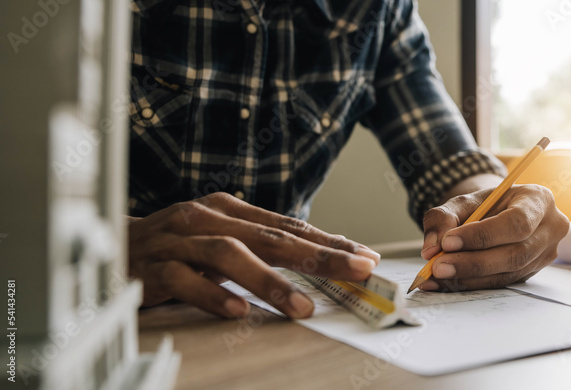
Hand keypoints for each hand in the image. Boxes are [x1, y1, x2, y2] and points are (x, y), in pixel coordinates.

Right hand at [128, 192, 380, 318]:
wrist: (107, 248)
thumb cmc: (174, 245)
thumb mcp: (221, 237)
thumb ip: (262, 244)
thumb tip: (320, 256)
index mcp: (228, 209)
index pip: (288, 226)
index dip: (329, 241)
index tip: (365, 257)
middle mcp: (205, 218)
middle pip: (270, 236)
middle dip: (317, 254)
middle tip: (354, 270)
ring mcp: (178, 242)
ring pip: (229, 256)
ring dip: (269, 281)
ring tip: (301, 305)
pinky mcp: (152, 269)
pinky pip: (184, 282)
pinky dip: (212, 296)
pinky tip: (237, 312)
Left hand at [418, 184, 569, 290]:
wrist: (502, 213)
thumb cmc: (487, 204)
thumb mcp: (464, 201)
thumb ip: (443, 218)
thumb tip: (432, 248)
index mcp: (539, 200)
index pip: (517, 222)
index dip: (483, 235)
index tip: (448, 242)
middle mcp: (550, 229)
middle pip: (516, 253)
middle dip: (473, 263)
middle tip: (438, 266)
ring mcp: (545, 254)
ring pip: (509, 273)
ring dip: (470, 278)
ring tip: (437, 276)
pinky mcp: (532, 273)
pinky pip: (503, 283)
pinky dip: (473, 284)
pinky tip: (447, 282)